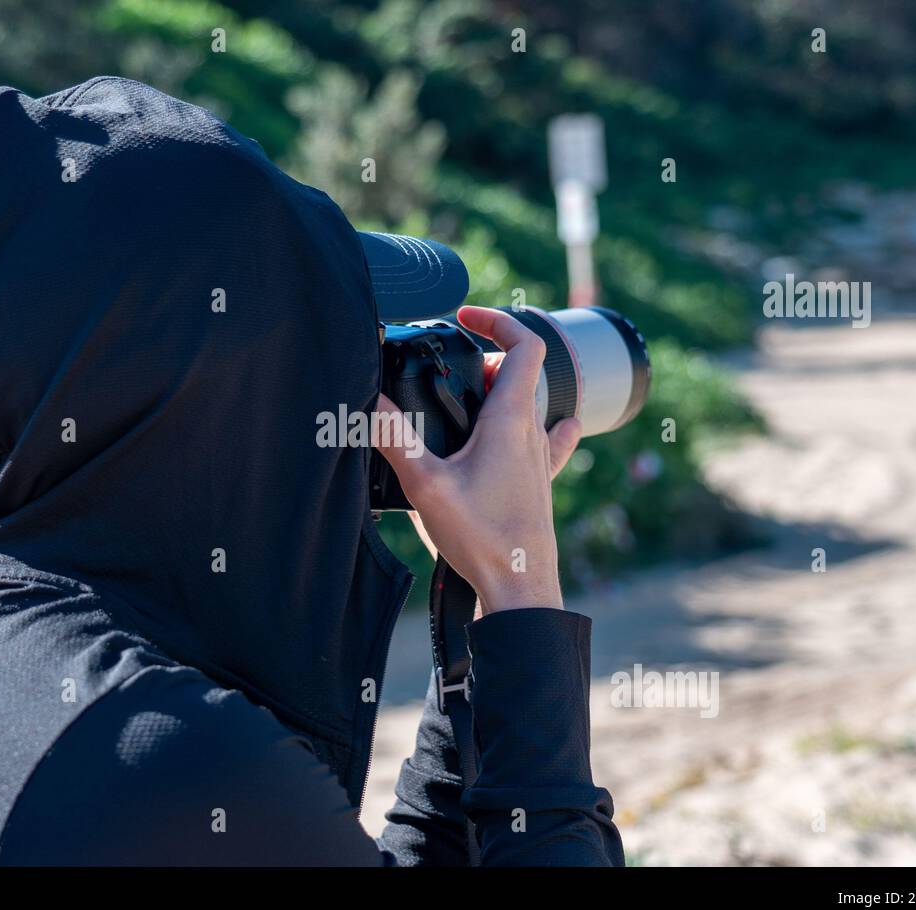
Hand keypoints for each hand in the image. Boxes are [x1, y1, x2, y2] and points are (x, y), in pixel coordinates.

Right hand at [376, 305, 581, 612]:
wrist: (519, 587)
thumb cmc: (482, 537)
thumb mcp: (425, 485)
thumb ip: (394, 439)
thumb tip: (368, 403)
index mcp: (511, 419)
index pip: (523, 346)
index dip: (497, 320)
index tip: (465, 317)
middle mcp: (533, 431)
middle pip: (523, 372)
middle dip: (488, 357)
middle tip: (453, 366)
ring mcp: (540, 458)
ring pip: (532, 404)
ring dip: (505, 390)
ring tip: (471, 398)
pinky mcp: (540, 484)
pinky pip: (547, 441)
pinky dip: (538, 425)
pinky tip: (528, 434)